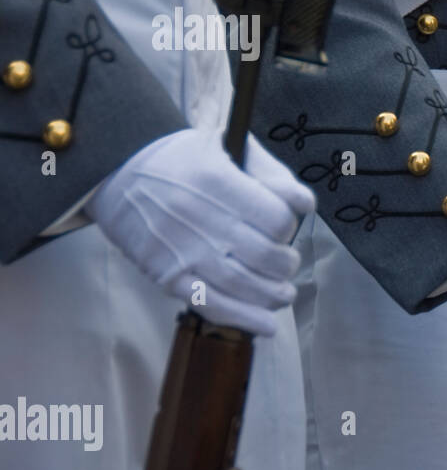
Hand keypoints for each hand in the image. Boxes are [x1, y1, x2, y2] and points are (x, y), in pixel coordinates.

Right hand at [86, 128, 314, 335]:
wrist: (118, 170)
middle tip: (286, 263)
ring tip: (284, 294)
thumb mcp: (228, 144)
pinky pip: (209, 303)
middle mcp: (200, 218)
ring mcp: (181, 250)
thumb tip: (305, 205)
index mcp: (218, 182)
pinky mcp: (165, 274)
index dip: (289, 227)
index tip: (285, 227)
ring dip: (272, 295)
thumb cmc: (184, 158)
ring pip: (242, 285)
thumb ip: (271, 173)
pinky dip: (242, 317)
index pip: (276, 219)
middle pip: (265, 256)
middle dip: (286, 265)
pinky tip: (266, 325)